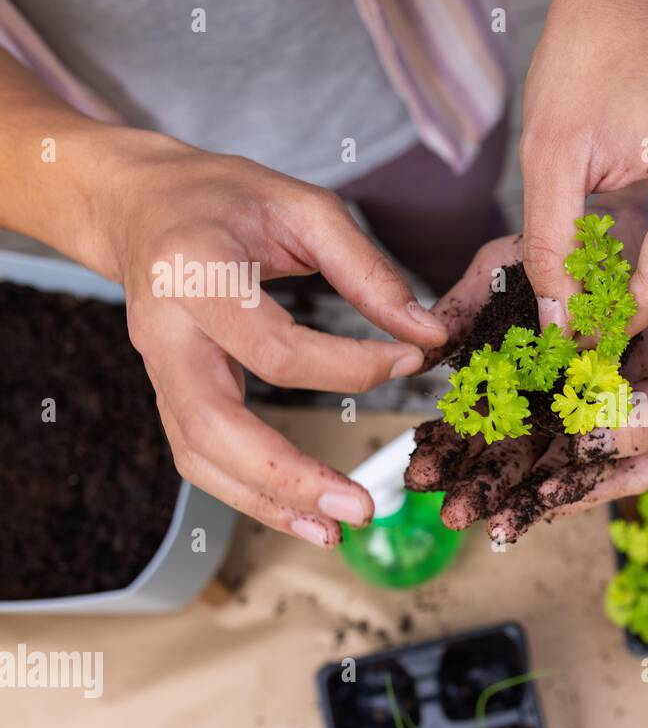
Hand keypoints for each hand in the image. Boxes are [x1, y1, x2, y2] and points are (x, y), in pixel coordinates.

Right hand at [107, 134, 446, 544]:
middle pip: (215, 425)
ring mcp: (157, 369)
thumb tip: (428, 336)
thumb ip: (368, 272)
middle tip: (360, 508)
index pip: (276, 347)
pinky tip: (302, 515)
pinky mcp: (168, 393)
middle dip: (289, 475)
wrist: (138, 203)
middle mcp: (163, 331)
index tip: (412, 360)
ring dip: (268, 502)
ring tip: (335, 530)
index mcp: (195, 273)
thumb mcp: (302, 207)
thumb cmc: (224, 197)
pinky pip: (200, 457)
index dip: (351, 366)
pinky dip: (249, 494)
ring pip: (199, 456)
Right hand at [406, 193, 647, 539]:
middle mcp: (585, 401)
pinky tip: (592, 456)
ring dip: (548, 489)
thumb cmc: (590, 238)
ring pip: (587, 463)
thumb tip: (424, 348)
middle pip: (534, 456)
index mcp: (544, 377)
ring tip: (512, 510)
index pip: (495, 425)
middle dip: (496, 488)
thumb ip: (469, 307)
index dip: (459, 451)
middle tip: (457, 513)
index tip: (422, 474)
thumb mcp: (517, 265)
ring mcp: (634, 408)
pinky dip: (621, 451)